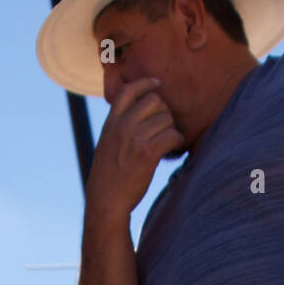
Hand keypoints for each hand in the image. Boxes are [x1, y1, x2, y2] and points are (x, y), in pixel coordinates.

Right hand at [87, 77, 183, 220]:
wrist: (106, 201)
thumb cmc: (108, 177)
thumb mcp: (106, 144)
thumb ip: (119, 127)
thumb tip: (136, 115)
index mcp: (111, 122)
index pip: (128, 91)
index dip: (145, 84)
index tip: (157, 84)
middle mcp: (122, 126)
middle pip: (154, 101)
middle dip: (164, 112)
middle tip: (165, 127)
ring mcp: (135, 139)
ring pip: (166, 118)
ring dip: (171, 129)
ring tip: (167, 142)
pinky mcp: (147, 153)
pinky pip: (172, 135)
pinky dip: (177, 141)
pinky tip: (174, 148)